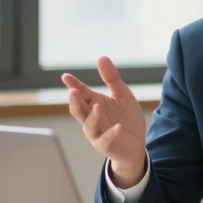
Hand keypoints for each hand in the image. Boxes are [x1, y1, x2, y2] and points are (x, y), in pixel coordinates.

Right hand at [61, 56, 147, 187]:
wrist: (136, 143)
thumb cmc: (126, 118)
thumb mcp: (122, 95)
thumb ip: (112, 78)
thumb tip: (102, 57)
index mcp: (94, 103)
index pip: (81, 93)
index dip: (73, 85)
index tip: (65, 76)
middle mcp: (92, 118)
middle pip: (78, 110)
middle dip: (75, 101)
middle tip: (73, 92)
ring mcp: (97, 133)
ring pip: (89, 125)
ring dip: (92, 116)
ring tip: (97, 105)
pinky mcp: (106, 145)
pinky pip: (105, 139)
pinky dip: (111, 133)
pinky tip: (118, 127)